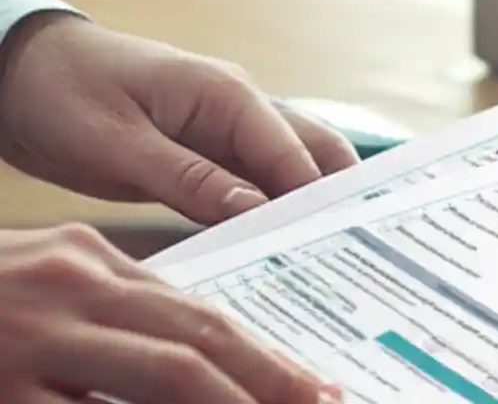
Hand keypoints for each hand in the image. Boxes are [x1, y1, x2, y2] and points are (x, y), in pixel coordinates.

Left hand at [0, 13, 358, 223]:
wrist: (18, 72)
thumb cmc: (61, 92)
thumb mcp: (116, 143)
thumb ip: (189, 179)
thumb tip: (257, 211)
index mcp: (227, 94)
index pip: (294, 152)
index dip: (318, 199)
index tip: (334, 245)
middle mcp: (240, 109)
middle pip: (315, 153)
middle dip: (337, 197)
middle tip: (350, 248)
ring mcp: (227, 132)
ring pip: (289, 172)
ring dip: (305, 208)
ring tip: (321, 256)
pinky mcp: (207, 156)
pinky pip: (252, 187)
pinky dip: (268, 215)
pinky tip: (272, 249)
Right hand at [0, 224, 341, 402]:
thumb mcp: (46, 289)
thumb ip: (115, 313)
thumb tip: (196, 353)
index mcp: (88, 265)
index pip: (197, 310)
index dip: (261, 351)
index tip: (311, 384)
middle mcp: (71, 292)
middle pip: (196, 340)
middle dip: (269, 379)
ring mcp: (32, 341)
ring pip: (163, 376)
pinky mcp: (1, 388)